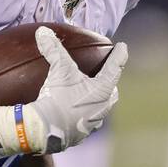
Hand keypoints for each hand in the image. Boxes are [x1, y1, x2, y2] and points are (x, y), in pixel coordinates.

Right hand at [0, 27, 128, 153]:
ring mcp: (93, 123)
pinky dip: (82, 114)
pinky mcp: (81, 134)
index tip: (123, 47)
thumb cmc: (58, 98)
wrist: (46, 129)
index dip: (120, 55)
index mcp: (103, 90)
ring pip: (101, 109)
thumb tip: (44, 32)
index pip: (115, 67)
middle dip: (110, 83)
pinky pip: (86, 121)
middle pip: (111, 91)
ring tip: (89, 95)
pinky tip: (74, 113)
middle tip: (105, 74)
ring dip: (98, 101)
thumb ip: (53, 49)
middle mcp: (103, 107)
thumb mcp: (58, 70)